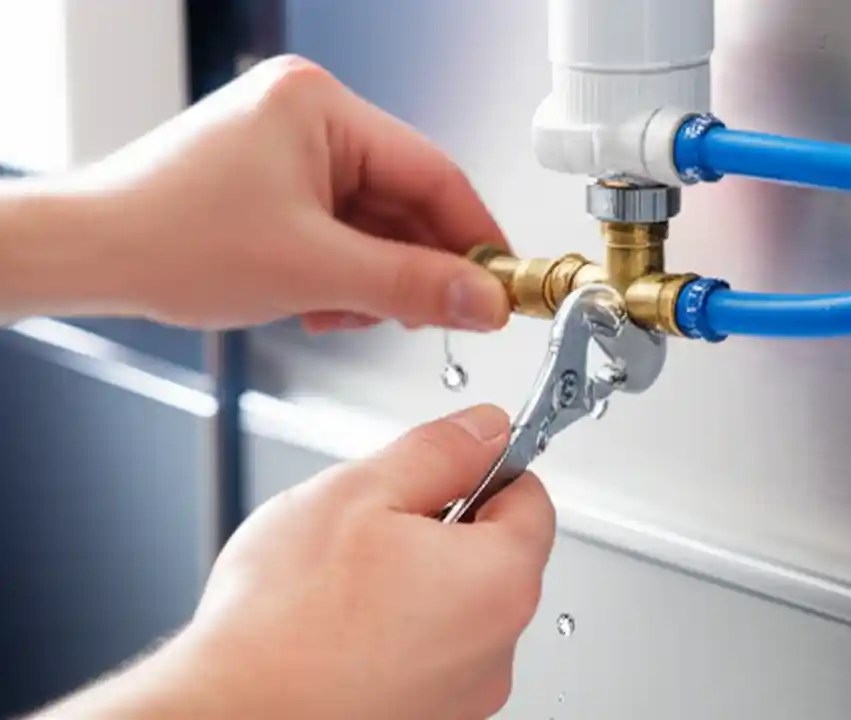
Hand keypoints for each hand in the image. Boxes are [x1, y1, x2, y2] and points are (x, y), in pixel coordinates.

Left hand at [6, 54, 510, 330]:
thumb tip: (485, 300)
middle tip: (440, 316)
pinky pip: (341, 230)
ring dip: (374, 278)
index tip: (505, 284)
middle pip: (405, 200)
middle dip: (414, 267)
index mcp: (321, 107)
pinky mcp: (277, 181)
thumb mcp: (313, 271)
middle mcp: (309, 117)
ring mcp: (291, 148)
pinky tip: (320, 301)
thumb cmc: (167, 237)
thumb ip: (412, 287)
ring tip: (344, 310)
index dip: (476, 236)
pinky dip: (343, 273)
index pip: (433, 172)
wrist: (88, 255)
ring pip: (375, 223)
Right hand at [40, 405, 554, 719]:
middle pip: (494, 554)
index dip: (484, 468)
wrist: (228, 714)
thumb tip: (485, 429)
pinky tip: (340, 628)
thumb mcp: (360, 492)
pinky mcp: (427, 718)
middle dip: (441, 527)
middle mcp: (497, 648)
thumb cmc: (281, 621)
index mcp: (499, 582)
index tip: (445, 466)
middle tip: (373, 527)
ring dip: (414, 582)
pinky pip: (427, 655)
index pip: (530, 496)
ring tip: (345, 584)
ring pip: (455, 606)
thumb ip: (439, 451)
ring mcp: (463, 694)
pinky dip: (394, 634)